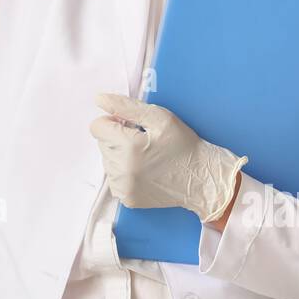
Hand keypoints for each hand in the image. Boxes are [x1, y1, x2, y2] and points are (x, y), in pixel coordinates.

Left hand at [90, 92, 247, 223]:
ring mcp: (123, 188)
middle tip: (144, 141)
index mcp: (128, 147)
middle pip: (101, 143)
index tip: (133, 126)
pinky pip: (114, 178)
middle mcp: (121, 170)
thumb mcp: (159, 117)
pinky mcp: (127, 199)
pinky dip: (125, 172)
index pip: (97, 127)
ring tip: (146, 156)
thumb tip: (99, 100)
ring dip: (120, 155)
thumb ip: (126, 106)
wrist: (201, 180)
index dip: (114, 121)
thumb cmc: (183, 145)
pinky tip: (144, 170)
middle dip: (118, 138)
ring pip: (107, 160)